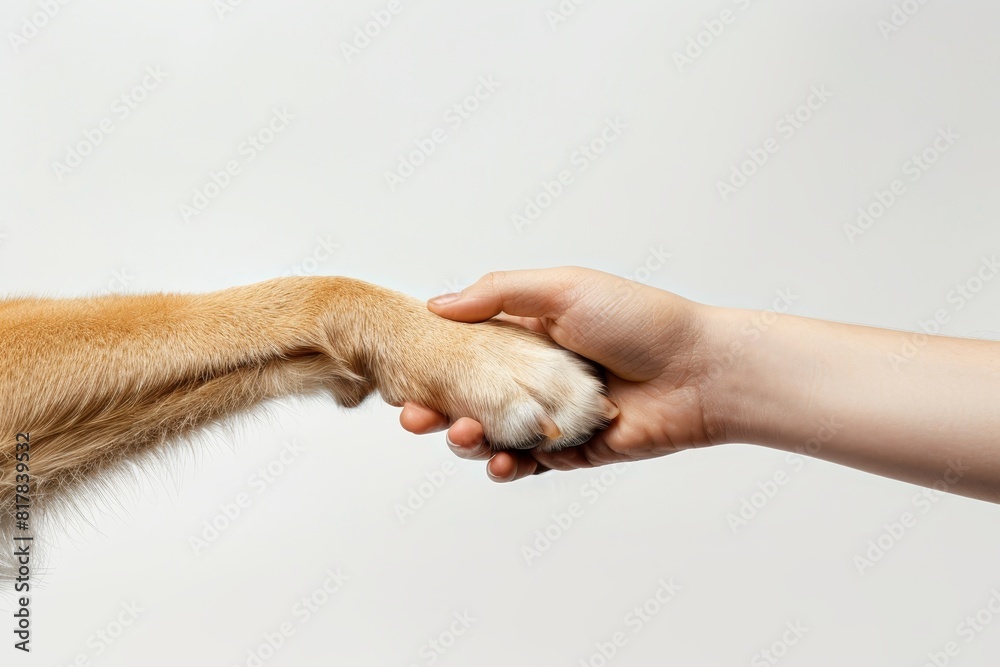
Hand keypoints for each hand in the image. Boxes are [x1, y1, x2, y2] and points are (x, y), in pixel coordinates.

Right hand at [399, 267, 717, 481]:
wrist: (700, 371)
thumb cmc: (638, 319)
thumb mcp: (563, 288)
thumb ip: (497, 294)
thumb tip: (435, 305)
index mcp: (527, 336)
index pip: (465, 354)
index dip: (433, 366)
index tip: (405, 375)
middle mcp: (534, 378)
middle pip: (470, 399)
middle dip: (437, 409)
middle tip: (414, 415)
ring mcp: (550, 417)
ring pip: (492, 437)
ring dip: (468, 440)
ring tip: (463, 433)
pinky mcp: (571, 452)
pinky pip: (528, 465)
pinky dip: (507, 467)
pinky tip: (500, 463)